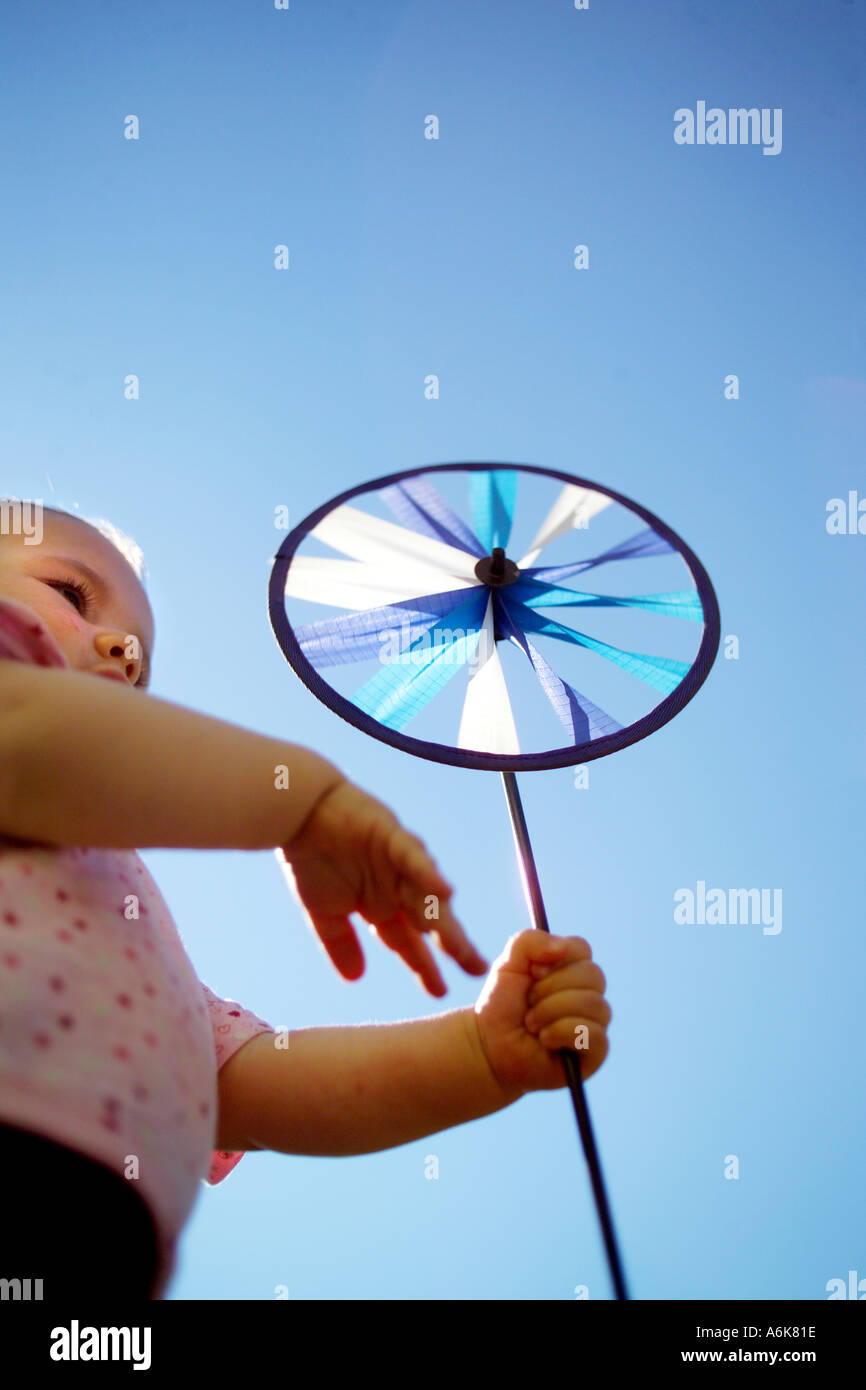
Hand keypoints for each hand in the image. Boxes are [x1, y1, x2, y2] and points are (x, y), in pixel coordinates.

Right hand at [276, 778, 487, 995]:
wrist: (297, 814)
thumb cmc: (311, 858)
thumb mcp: (324, 913)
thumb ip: (340, 944)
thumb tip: (355, 979)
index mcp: (381, 906)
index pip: (408, 941)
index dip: (424, 967)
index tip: (440, 991)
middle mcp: (396, 887)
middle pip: (429, 921)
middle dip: (452, 945)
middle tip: (476, 968)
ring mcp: (398, 863)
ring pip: (427, 894)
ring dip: (443, 918)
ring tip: (460, 946)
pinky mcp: (391, 837)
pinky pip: (413, 857)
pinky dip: (427, 873)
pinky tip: (444, 891)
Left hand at [472, 930, 610, 1093]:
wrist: (491, 1046)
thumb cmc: (502, 1005)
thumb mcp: (508, 964)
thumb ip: (529, 941)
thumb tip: (562, 947)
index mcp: (572, 967)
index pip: (582, 949)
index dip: (555, 960)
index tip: (532, 972)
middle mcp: (589, 992)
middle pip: (591, 975)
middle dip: (549, 989)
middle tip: (528, 1003)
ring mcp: (595, 1021)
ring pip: (592, 1003)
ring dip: (551, 1012)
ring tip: (532, 1024)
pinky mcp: (596, 1051)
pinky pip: (594, 1035)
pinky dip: (562, 1033)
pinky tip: (545, 1040)